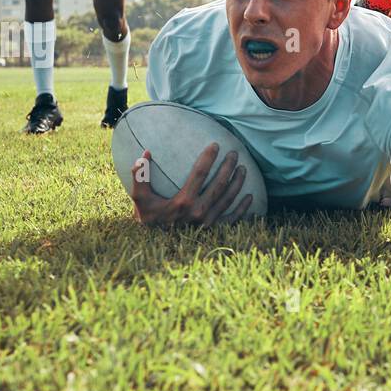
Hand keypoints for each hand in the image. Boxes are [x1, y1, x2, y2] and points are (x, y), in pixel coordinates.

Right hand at [130, 144, 254, 227]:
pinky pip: (233, 218)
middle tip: (234, 153)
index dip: (209, 157)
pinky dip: (243, 207)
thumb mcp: (140, 198)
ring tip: (242, 168)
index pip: (200, 173)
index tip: (215, 145)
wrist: (156, 245)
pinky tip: (250, 196)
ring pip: (228, 198)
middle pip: (220, 184)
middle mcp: (198, 212)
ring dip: (238, 182)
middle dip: (228, 166)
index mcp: (183, 202)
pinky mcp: (214, 230)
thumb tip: (145, 152)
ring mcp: (208, 222)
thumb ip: (140, 176)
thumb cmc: (149, 216)